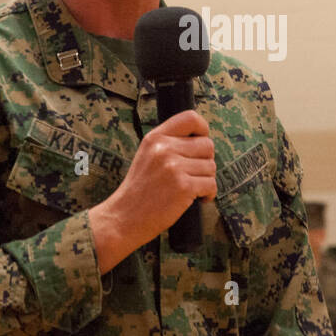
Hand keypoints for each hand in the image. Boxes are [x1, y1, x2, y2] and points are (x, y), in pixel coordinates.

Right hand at [89, 110, 215, 272]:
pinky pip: (211, 185)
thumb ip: (169, 144)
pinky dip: (208, 194)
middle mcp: (164, 149)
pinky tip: (197, 199)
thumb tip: (202, 139)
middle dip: (206, 162)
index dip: (203, 129)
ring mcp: (174, 167)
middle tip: (194, 175)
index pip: (190, 118)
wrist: (123, 218)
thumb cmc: (139, 190)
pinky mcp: (183, 187)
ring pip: (211, 167)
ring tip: (191, 189)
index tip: (202, 141)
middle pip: (208, 145)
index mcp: (155, 138)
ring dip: (206, 180)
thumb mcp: (147, 156)